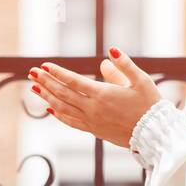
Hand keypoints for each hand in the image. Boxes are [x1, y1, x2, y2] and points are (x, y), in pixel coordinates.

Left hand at [29, 47, 163, 148]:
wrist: (154, 134)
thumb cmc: (150, 105)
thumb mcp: (141, 80)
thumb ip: (124, 65)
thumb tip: (110, 51)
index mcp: (103, 94)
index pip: (73, 81)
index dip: (57, 73)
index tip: (44, 65)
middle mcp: (93, 108)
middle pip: (63, 94)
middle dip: (46, 82)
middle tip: (31, 73)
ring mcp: (92, 121)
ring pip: (63, 108)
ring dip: (48, 97)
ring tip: (35, 88)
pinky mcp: (94, 130)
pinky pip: (71, 122)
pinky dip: (58, 114)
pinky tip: (50, 109)